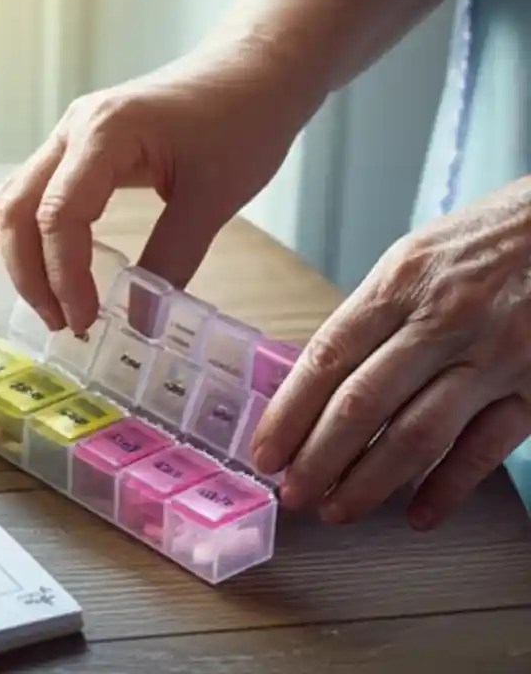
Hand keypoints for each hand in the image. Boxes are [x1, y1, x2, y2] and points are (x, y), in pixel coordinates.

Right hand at [0, 41, 317, 333]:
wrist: (256, 68)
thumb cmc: (244, 120)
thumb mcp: (215, 196)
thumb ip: (172, 260)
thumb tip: (139, 324)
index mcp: (105, 132)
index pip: (59, 215)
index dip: (65, 275)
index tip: (88, 319)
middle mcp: (73, 129)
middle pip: (20, 210)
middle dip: (33, 275)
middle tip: (66, 324)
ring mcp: (68, 136)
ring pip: (15, 201)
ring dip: (19, 260)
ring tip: (41, 310)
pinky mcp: (76, 148)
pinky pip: (26, 191)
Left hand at [253, 177, 530, 529]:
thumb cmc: (486, 243)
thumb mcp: (416, 260)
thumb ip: (372, 317)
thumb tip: (319, 383)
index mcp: (401, 283)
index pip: (327, 358)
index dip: (289, 413)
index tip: (264, 452)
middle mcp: (444, 320)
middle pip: (363, 404)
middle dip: (318, 459)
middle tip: (293, 494)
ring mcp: (495, 355)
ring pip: (418, 435)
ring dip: (370, 482)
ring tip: (338, 511)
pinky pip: (485, 448)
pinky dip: (447, 488)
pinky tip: (417, 515)